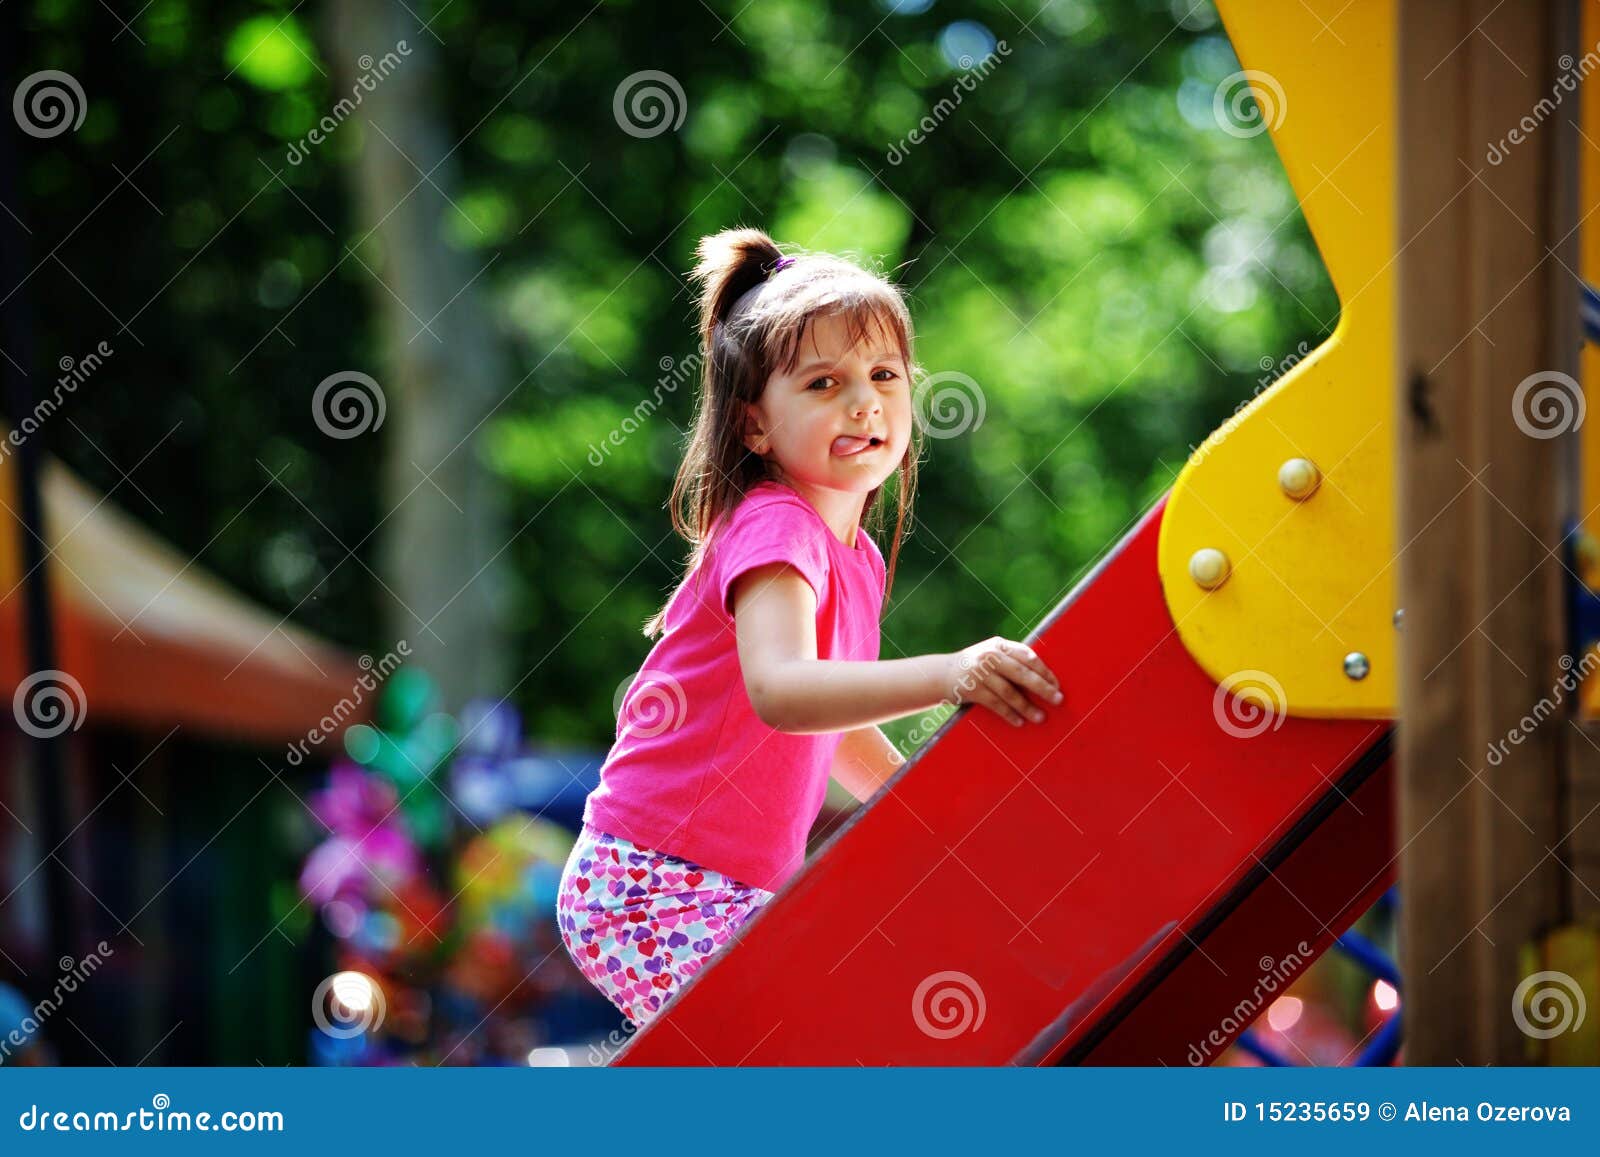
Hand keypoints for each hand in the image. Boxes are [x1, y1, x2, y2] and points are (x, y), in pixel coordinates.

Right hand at [943, 636, 1062, 727]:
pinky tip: (1019, 722)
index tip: (1057, 684)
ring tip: (1041, 717)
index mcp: (999, 645)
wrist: (941, 674)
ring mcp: (979, 673)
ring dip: (1027, 707)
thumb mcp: (992, 655)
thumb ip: (1012, 661)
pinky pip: (995, 704)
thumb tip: (1045, 678)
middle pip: (1021, 673)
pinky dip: (1009, 714)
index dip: (1044, 671)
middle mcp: (989, 656)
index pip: (1027, 656)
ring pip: (1009, 692)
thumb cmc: (976, 666)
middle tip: (1058, 700)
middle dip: (1042, 688)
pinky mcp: (972, 689)